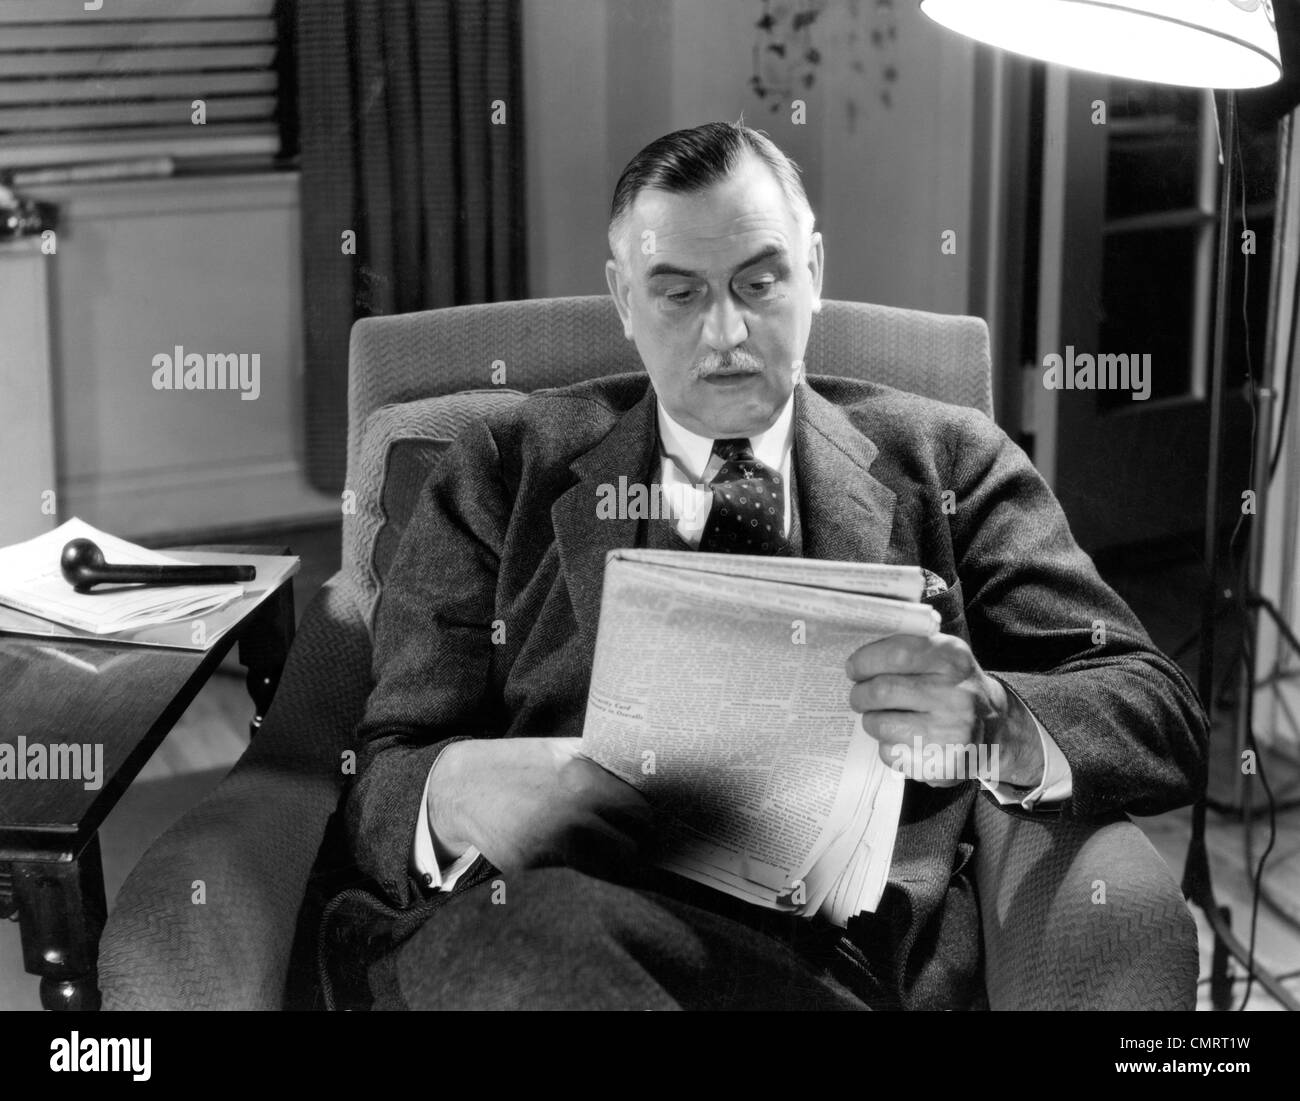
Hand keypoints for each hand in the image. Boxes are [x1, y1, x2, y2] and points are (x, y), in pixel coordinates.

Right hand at [426, 737, 654, 878]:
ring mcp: (552, 842)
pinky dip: (582, 873)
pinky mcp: (534, 867)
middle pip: (631, 845)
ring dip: (612, 865)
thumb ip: (600, 761)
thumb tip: (645, 774)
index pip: (641, 811)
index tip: (647, 825)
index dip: (646, 821)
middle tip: (634, 845)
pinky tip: (577, 860)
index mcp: (585, 777)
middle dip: (636, 847)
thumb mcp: (560, 752)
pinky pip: (575, 878)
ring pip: (606, 870)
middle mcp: (573, 810)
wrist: (463, 787)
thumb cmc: (520, 767)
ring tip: (609, 855)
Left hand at [845, 633, 1043, 788]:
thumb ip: (906, 647)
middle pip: (880, 691)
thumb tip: (858, 658)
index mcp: (952, 659)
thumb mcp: (942, 654)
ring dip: (871, 721)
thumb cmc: (953, 686)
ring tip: (883, 717)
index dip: (865, 661)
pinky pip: (890, 754)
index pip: (896, 654)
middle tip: (860, 697)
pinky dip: (887, 746)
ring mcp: (952, 732)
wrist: (995, 727)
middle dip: (859, 695)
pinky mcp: (943, 764)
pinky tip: (902, 739)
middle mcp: (956, 694)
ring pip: (880, 725)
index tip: (854, 668)